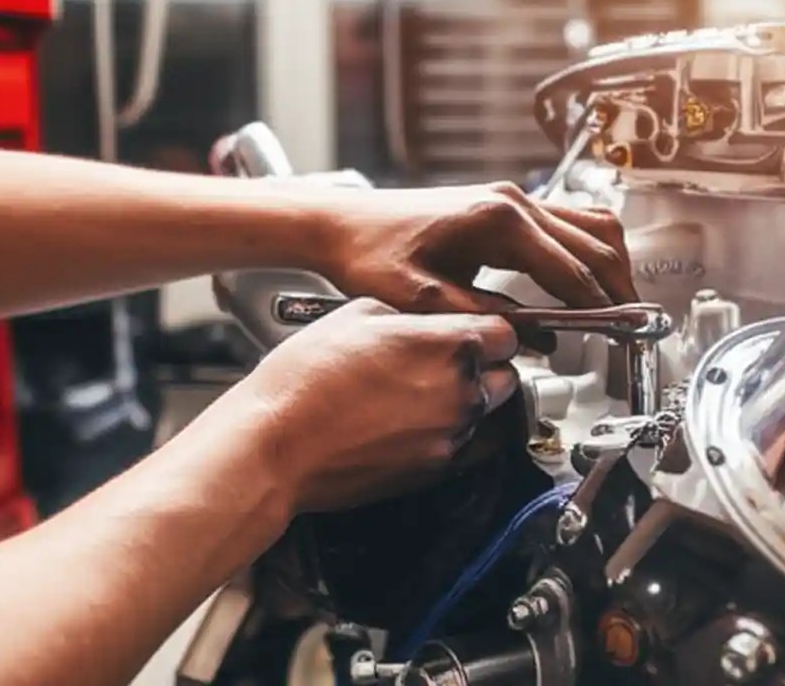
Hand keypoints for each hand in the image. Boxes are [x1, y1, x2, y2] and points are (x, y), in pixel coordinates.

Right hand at [216, 298, 518, 512]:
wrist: (276, 444)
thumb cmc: (304, 381)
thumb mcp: (355, 314)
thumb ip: (407, 315)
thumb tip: (418, 323)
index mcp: (449, 345)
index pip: (508, 334)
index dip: (489, 331)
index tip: (475, 332)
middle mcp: (461, 392)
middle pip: (506, 376)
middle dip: (484, 368)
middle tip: (447, 362)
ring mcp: (451, 436)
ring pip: (486, 414)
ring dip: (466, 402)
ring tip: (421, 394)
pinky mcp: (435, 469)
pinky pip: (463, 446)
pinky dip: (449, 434)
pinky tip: (412, 423)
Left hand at [319, 182, 637, 311]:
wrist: (342, 222)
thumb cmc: (369, 253)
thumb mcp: (420, 298)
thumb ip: (480, 319)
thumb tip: (530, 338)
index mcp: (496, 221)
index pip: (569, 268)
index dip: (597, 306)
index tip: (617, 333)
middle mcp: (512, 201)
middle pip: (594, 241)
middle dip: (618, 286)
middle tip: (633, 325)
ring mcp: (512, 198)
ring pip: (589, 224)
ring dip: (610, 264)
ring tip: (620, 305)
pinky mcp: (505, 204)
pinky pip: (567, 221)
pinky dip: (588, 249)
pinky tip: (587, 280)